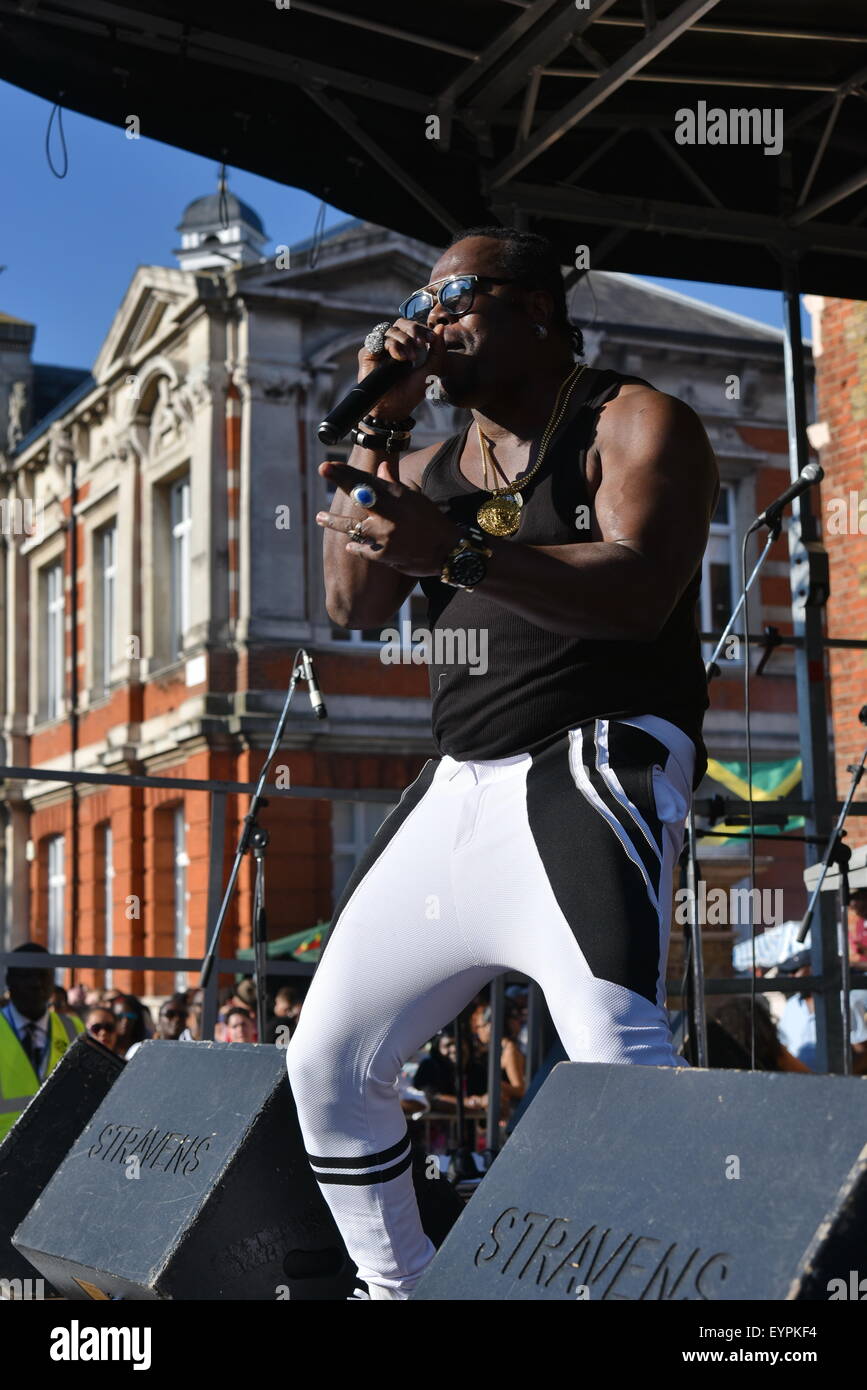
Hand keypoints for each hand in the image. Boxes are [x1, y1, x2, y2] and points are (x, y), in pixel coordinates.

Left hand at [316, 457, 462, 577]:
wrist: (449, 552)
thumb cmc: (432, 522)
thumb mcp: (415, 500)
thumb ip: (394, 485)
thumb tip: (380, 466)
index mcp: (399, 496)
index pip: (369, 480)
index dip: (348, 472)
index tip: (330, 465)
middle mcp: (391, 513)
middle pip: (360, 493)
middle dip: (341, 480)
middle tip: (323, 469)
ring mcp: (386, 534)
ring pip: (353, 526)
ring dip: (334, 521)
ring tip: (319, 517)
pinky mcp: (384, 555)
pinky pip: (362, 549)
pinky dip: (355, 547)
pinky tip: (348, 545)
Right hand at [358, 319, 448, 418]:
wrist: (394, 409)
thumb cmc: (412, 392)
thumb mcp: (431, 371)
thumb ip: (438, 350)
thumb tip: (440, 327)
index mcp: (406, 346)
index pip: (413, 327)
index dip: (423, 329)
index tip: (432, 338)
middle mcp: (392, 344)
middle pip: (400, 323)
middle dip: (413, 330)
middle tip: (421, 343)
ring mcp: (379, 348)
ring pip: (389, 330)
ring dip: (403, 340)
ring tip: (411, 357)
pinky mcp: (367, 354)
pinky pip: (377, 340)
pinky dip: (391, 346)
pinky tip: (399, 359)